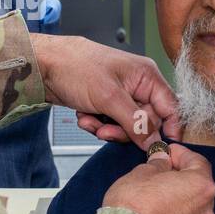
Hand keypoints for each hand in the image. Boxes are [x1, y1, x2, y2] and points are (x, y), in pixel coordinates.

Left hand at [30, 33, 181, 147]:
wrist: (44, 65)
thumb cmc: (75, 67)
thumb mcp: (109, 97)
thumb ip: (135, 122)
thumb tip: (154, 143)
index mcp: (147, 76)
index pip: (170, 108)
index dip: (167, 130)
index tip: (157, 148)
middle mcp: (137, 85)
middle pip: (147, 122)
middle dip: (125, 130)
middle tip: (105, 131)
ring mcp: (121, 95)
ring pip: (126, 126)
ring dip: (107, 128)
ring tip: (90, 121)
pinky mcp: (105, 103)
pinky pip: (110, 123)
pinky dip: (96, 124)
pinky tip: (84, 116)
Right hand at [101, 144, 214, 213]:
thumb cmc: (134, 204)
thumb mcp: (142, 173)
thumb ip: (158, 164)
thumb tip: (162, 160)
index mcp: (200, 186)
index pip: (198, 162)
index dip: (181, 154)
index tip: (166, 153)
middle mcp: (206, 210)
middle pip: (198, 187)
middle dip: (180, 178)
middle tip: (160, 173)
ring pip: (191, 209)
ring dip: (178, 201)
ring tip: (155, 197)